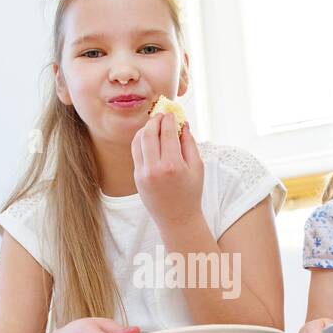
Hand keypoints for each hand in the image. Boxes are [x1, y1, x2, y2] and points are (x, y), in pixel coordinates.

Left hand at [132, 110, 204, 230]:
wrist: (177, 219)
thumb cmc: (191, 193)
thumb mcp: (197, 167)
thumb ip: (189, 143)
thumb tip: (182, 123)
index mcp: (173, 165)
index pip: (167, 132)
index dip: (169, 119)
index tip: (171, 113)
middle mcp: (155, 169)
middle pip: (149, 133)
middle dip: (155, 120)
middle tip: (161, 114)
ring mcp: (143, 173)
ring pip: (138, 141)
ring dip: (145, 128)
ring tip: (154, 123)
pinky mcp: (137, 177)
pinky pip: (135, 152)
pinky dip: (140, 140)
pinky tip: (148, 136)